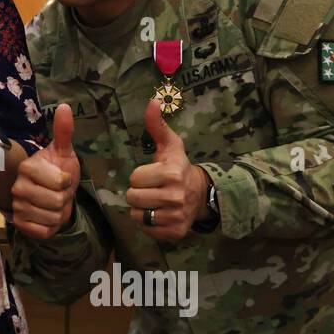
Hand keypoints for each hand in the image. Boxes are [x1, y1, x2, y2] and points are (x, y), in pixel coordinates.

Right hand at [11, 105, 80, 239]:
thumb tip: (65, 106)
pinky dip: (52, 227)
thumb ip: (64, 131)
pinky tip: (47, 217)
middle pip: (57, 201)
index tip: (62, 178)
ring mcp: (17, 206)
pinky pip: (45, 231)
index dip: (68, 181)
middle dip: (65, 199)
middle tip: (59, 193)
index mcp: (28, 167)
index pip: (60, 181)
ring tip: (54, 205)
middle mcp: (18, 187)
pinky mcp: (20, 224)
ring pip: (53, 218)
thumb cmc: (58, 170)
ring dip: (59, 213)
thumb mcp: (63, 152)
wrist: (50, 195)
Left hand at [125, 99, 210, 241]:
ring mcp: (176, 216)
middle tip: (152, 189)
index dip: (140, 176)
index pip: (135, 178)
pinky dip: (148, 224)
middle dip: (138, 192)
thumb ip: (156, 125)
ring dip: (141, 209)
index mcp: (172, 173)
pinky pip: (146, 229)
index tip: (153, 174)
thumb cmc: (177, 167)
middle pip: (133, 197)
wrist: (200, 195)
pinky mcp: (175, 232)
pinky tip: (159, 214)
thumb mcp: (169, 145)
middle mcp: (175, 196)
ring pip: (137, 215)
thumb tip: (152, 101)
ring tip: (154, 201)